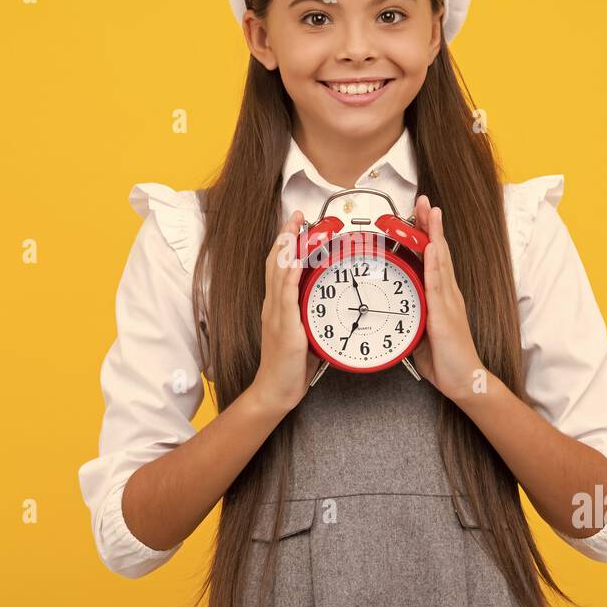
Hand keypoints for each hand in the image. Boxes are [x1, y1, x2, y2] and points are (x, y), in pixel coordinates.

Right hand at [251, 209, 321, 414]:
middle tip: (296, 216)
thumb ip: (314, 317)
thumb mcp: (305, 336)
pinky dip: (289, 273)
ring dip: (287, 248)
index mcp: (278, 307)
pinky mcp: (283, 325)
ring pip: (278, 273)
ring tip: (295, 228)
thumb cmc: (291, 367)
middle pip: (275, 263)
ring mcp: (276, 314)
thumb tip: (332, 305)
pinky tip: (294, 259)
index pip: (279, 269)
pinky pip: (285, 294)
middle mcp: (273, 306)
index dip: (285, 245)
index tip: (295, 226)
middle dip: (285, 237)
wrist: (275, 390)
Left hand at [409, 196, 484, 403]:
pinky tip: (434, 249)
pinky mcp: (445, 315)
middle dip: (432, 225)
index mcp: (441, 296)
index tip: (421, 213)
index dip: (429, 234)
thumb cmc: (445, 358)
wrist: (464, 381)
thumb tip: (394, 307)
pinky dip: (436, 265)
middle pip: (440, 252)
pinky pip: (438, 286)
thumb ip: (411, 314)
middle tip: (425, 201)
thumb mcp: (420, 332)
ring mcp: (449, 302)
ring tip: (431, 213)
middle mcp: (448, 294)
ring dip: (435, 236)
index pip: (435, 258)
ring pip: (441, 262)